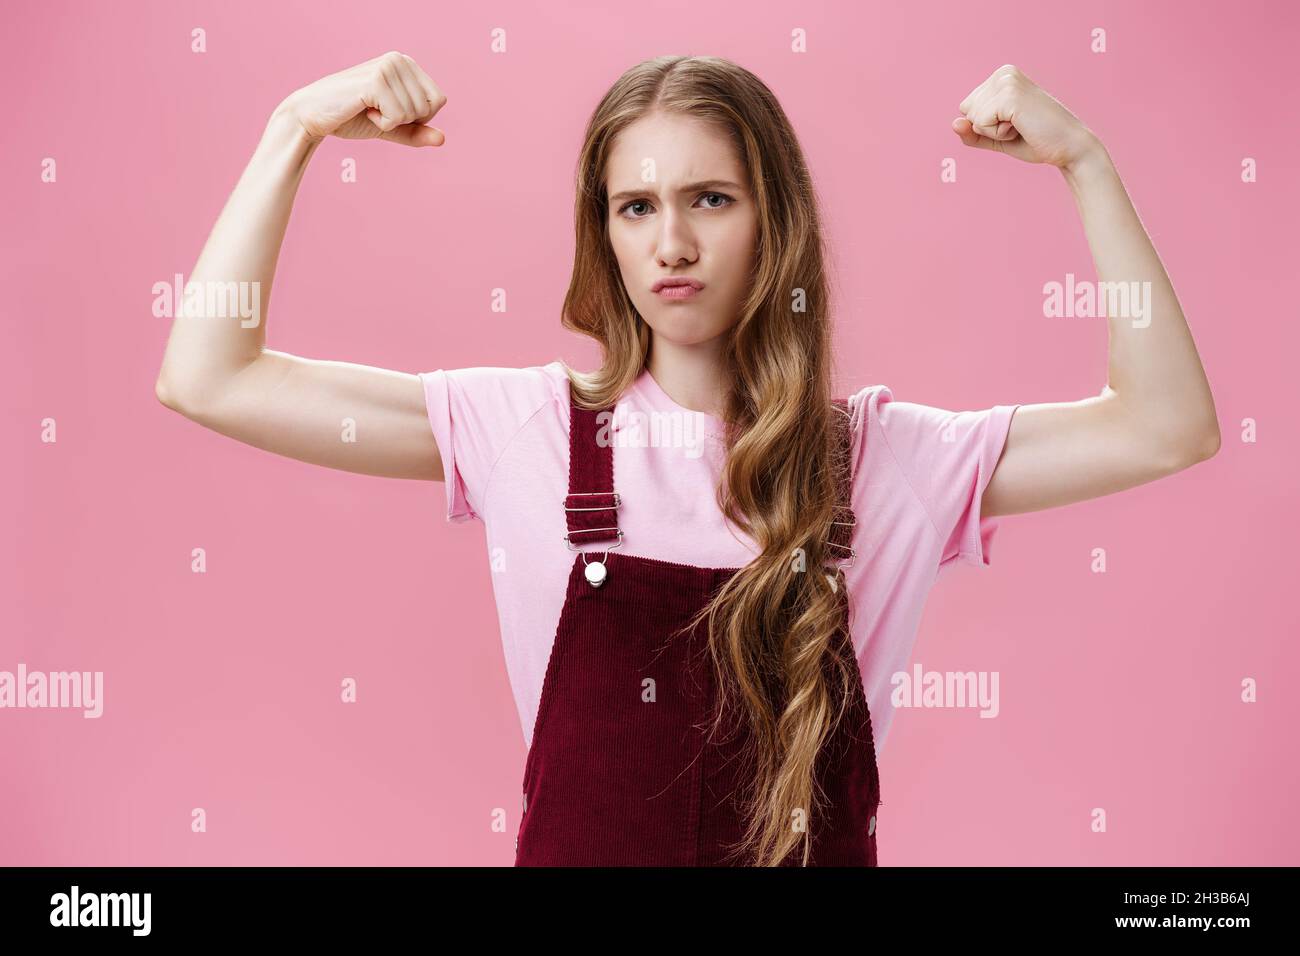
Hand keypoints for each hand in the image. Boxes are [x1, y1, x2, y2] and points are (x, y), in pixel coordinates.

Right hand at [276, 51, 446, 147]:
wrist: (313, 116)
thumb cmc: (351, 117)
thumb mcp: (391, 127)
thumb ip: (416, 132)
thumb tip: (442, 140)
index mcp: (406, 63)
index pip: (439, 100)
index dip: (418, 117)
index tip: (389, 110)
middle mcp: (399, 59)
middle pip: (430, 107)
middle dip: (405, 120)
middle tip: (376, 110)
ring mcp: (388, 66)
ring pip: (415, 113)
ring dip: (391, 122)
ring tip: (367, 108)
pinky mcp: (376, 80)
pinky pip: (398, 117)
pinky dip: (382, 124)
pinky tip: (363, 109)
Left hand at [951, 65, 1099, 169]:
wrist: (1068, 147)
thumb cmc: (1036, 140)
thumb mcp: (997, 138)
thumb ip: (972, 133)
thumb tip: (953, 123)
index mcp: (1002, 76)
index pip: (967, 107)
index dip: (986, 125)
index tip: (1015, 123)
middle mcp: (1004, 73)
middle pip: (966, 111)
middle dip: (988, 128)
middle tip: (1020, 126)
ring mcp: (1007, 81)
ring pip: (973, 118)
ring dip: (995, 131)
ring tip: (1022, 126)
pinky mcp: (1009, 96)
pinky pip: (981, 124)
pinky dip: (998, 134)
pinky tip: (1021, 127)